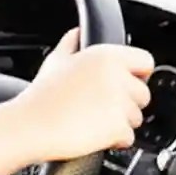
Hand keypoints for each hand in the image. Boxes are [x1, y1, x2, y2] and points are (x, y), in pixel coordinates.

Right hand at [12, 28, 153, 159]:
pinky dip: (114, 141)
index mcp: (105, 56)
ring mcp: (119, 102)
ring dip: (119, 123)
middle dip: (125, 104)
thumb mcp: (54, 62)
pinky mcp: (118, 127)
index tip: (124, 85)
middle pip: (142, 94)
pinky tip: (92, 134)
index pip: (145, 62)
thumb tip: (77, 33)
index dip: (136, 75)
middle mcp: (116, 76)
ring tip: (91, 122)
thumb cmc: (40, 96)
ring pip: (136, 118)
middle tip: (98, 108)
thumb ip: (71, 43)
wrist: (29, 126)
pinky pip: (128, 137)